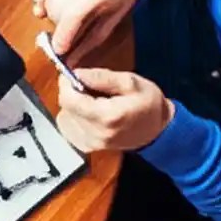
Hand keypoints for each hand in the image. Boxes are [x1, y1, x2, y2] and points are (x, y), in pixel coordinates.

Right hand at [31, 0, 148, 64]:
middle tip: (70, 29)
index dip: (62, 35)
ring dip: (52, 12)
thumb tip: (68, 61)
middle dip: (60, 25)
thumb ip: (89, 40)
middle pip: (58, 8)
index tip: (58, 49)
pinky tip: (45, 3)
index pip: (74, 14)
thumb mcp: (114, 19)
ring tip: (67, 13)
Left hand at [56, 68, 173, 153]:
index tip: (74, 75)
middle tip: (90, 88)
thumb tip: (76, 74)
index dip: (67, 83)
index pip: (68, 99)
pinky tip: (90, 114)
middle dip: (72, 93)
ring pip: (64, 116)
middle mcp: (96, 133)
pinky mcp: (85, 147)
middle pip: (65, 107)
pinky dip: (74, 117)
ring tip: (94, 102)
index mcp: (107, 117)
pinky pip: (67, 126)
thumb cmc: (147, 104)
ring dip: (74, 105)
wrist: (156, 131)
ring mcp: (90, 143)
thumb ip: (101, 77)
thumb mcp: (131, 82)